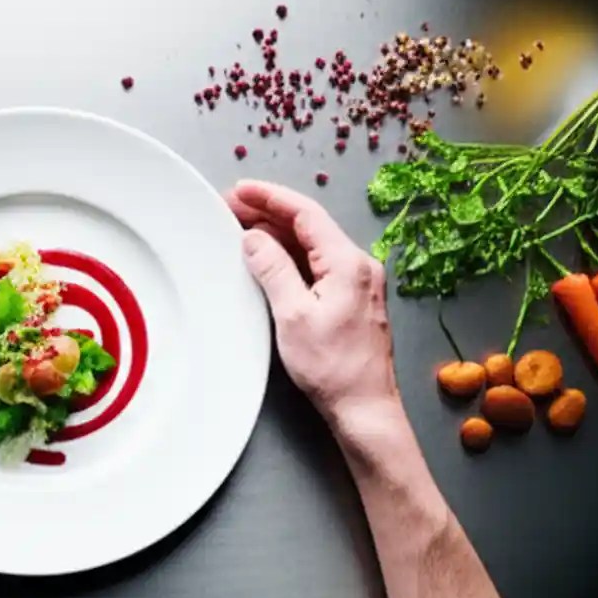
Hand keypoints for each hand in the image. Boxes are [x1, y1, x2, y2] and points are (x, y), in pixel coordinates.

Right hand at [227, 180, 398, 429]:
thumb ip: (272, 269)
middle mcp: (359, 266)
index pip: (305, 214)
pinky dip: (290, 257)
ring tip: (242, 227)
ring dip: (277, 235)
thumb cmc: (333, 368)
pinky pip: (317, 266)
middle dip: (269, 213)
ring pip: (312, 246)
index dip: (270, 197)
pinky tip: (268, 258)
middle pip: (309, 226)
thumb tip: (254, 239)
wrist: (365, 407)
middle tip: (232, 206)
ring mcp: (357, 283)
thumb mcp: (293, 315)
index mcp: (348, 263)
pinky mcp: (351, 301)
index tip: (241, 189)